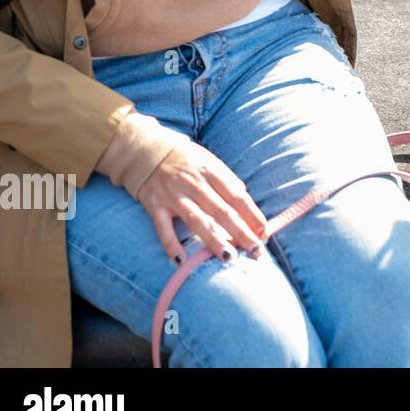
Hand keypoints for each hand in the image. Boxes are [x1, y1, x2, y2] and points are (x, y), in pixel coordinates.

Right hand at [133, 122, 269, 264]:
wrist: (144, 149)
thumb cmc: (185, 159)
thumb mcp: (209, 160)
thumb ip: (226, 179)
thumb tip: (245, 198)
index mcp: (211, 171)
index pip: (237, 196)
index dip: (252, 214)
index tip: (265, 231)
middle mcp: (194, 183)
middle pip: (222, 211)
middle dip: (241, 232)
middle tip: (256, 251)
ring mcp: (173, 195)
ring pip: (196, 220)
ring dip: (213, 240)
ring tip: (228, 257)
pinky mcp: (154, 205)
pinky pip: (163, 228)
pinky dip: (171, 245)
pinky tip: (181, 261)